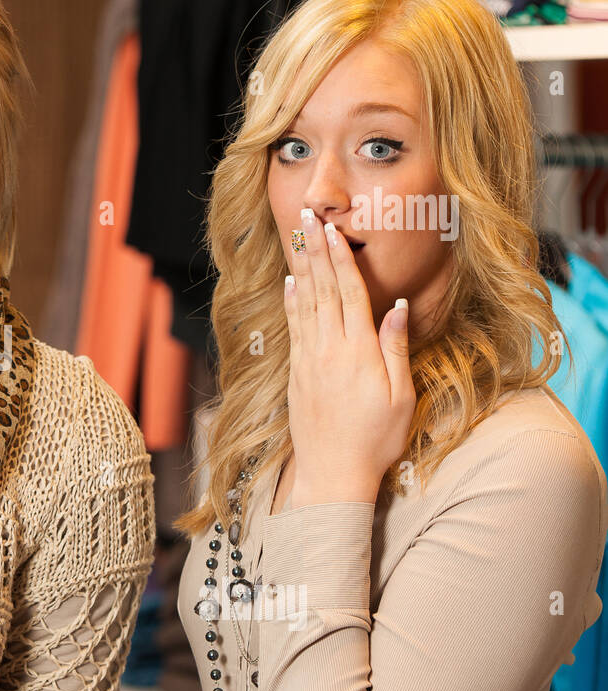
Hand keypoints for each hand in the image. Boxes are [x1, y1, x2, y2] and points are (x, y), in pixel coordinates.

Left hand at [284, 208, 415, 503]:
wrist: (331, 473)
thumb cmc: (374, 439)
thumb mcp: (400, 397)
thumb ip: (395, 350)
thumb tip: (398, 307)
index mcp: (357, 352)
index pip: (349, 294)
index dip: (341, 259)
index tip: (334, 230)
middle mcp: (328, 350)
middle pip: (323, 290)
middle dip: (316, 250)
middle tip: (308, 217)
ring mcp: (309, 360)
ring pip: (305, 303)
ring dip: (302, 267)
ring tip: (297, 236)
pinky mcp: (297, 372)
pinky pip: (294, 326)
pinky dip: (292, 300)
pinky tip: (291, 281)